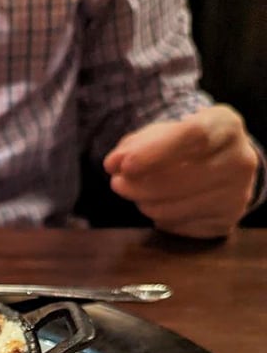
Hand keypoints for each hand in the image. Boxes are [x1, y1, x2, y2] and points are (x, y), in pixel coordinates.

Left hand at [103, 105, 259, 238]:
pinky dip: (161, 218)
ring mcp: (236, 195)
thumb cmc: (184, 146)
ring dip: (145, 204)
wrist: (219, 166)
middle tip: (118, 183)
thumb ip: (133, 146)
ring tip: (140, 192)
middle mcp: (240, 160)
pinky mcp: (225, 223)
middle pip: (182, 178)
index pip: (193, 136)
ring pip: (174, 208)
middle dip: (140, 185)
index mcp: (226, 126)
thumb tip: (112, 164)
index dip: (154, 153)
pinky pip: (177, 227)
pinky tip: (164, 204)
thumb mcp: (161, 135)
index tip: (124, 165)